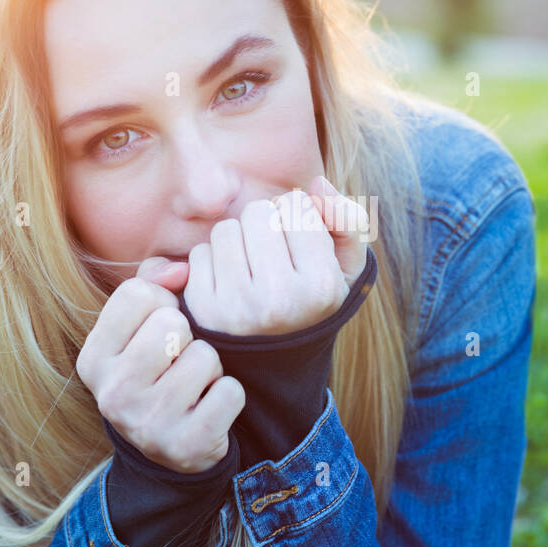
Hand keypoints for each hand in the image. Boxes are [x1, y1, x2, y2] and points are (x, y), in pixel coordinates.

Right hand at [75, 258, 244, 473]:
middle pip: (173, 323)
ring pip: (206, 356)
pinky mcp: (186, 446)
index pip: (139, 294)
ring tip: (194, 385)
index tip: (162, 329)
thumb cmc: (157, 368)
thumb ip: (154, 280)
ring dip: (211, 367)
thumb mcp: (140, 325)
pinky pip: (231, 392)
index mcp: (93, 358)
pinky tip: (208, 408)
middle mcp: (112, 394)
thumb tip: (182, 269)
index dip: (163, 303)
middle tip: (180, 362)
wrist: (169, 446)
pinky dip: (229, 396)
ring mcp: (147, 424)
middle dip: (188, 337)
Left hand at [182, 182, 366, 335]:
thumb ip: (347, 221)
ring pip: (226, 229)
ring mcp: (237, 307)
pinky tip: (230, 283)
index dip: (298, 216)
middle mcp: (279, 299)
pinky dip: (214, 262)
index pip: (297, 204)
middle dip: (265, 224)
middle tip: (274, 254)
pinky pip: (199, 254)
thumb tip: (317, 183)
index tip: (300, 244)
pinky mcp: (204, 311)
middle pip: (258, 212)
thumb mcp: (348, 270)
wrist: (277, 363)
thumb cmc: (314, 304)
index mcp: (321, 286)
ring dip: (238, 241)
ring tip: (252, 268)